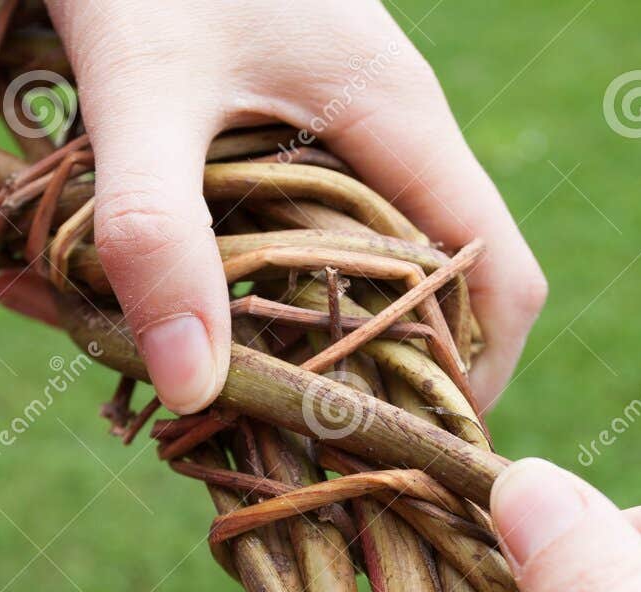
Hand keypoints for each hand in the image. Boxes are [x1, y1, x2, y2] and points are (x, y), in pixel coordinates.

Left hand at [0, 0, 546, 413]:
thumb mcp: (141, 91)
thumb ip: (156, 231)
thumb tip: (193, 391)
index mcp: (396, 118)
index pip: (498, 275)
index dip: (476, 378)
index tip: (404, 450)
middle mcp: (387, 122)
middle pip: (437, 279)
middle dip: (384, 370)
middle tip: (307, 445)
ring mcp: (339, 113)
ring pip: (366, 250)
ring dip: (315, 328)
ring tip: (243, 392)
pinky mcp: (284, 108)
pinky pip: (305, 214)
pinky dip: (265, 276)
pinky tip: (191, 306)